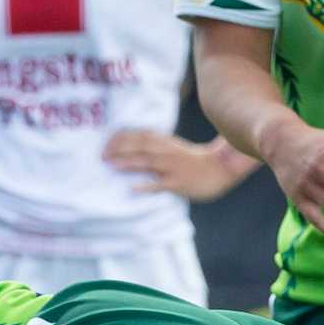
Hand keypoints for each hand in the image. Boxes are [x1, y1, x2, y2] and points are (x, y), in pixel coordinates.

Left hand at [104, 130, 257, 202]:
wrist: (221, 169)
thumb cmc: (195, 161)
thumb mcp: (175, 147)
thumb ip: (156, 146)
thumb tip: (133, 147)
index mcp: (166, 144)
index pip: (140, 136)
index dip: (122, 138)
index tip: (106, 143)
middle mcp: (167, 153)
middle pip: (141, 147)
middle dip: (120, 150)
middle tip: (102, 155)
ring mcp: (173, 168)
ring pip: (149, 163)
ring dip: (129, 163)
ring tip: (112, 165)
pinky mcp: (178, 183)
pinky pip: (161, 184)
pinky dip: (146, 186)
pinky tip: (133, 188)